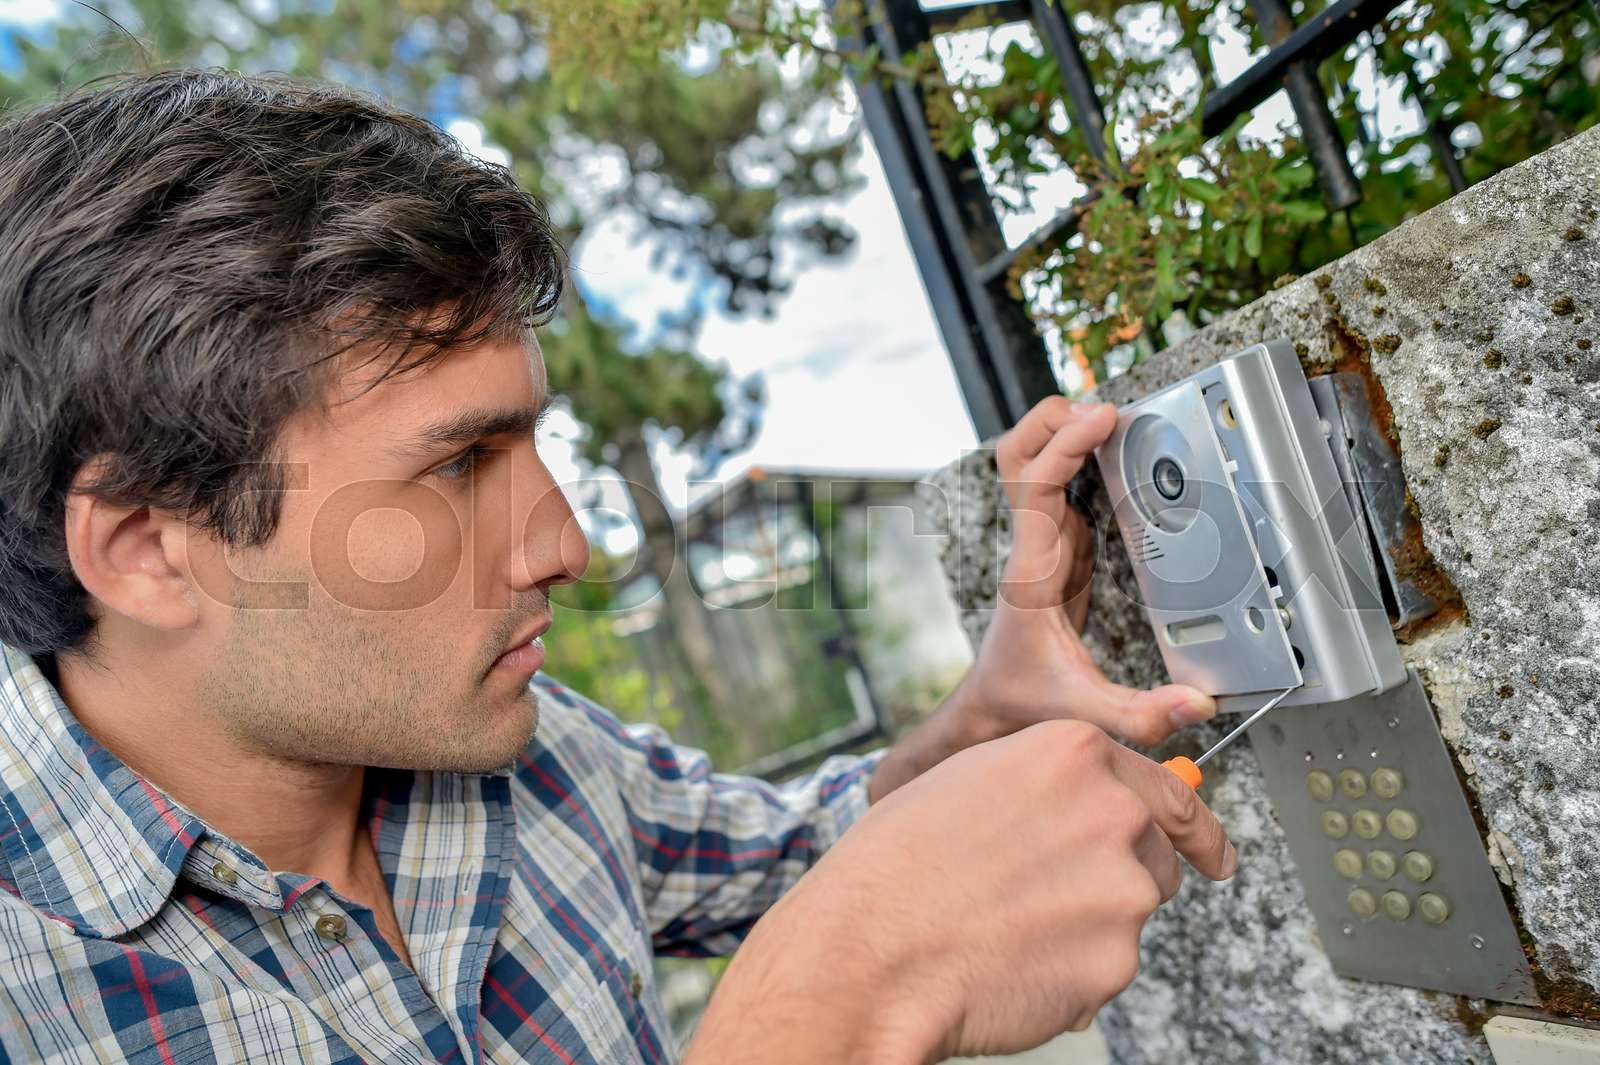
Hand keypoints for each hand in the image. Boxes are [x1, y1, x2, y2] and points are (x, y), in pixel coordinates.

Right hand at [686, 721, 1236, 1063]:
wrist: (871, 952)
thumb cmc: (896, 869)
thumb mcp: (967, 782)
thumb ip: (1041, 784)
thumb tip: (1077, 805)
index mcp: (1071, 753)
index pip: (1160, 784)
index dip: (1183, 820)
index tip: (1205, 843)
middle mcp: (1112, 810)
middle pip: (1152, 850)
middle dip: (1115, 874)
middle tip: (1041, 895)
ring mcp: (1123, 886)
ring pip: (1129, 911)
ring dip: (1089, 925)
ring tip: (1008, 928)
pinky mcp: (1118, 958)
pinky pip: (1108, 967)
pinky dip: (1072, 974)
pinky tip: (1011, 964)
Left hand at [954, 395, 1214, 747]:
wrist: (994, 705)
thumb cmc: (1026, 698)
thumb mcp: (1083, 711)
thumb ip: (1140, 714)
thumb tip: (1198, 705)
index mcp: (1033, 569)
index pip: (1038, 483)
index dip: (1068, 443)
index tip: (1104, 418)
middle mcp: (1032, 544)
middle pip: (1018, 453)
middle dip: (1052, 420)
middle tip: (1101, 412)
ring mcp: (1043, 541)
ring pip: (1034, 462)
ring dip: (1063, 432)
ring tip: (1110, 421)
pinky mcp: (1059, 547)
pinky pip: (1063, 484)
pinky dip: (1082, 459)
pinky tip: (1114, 455)